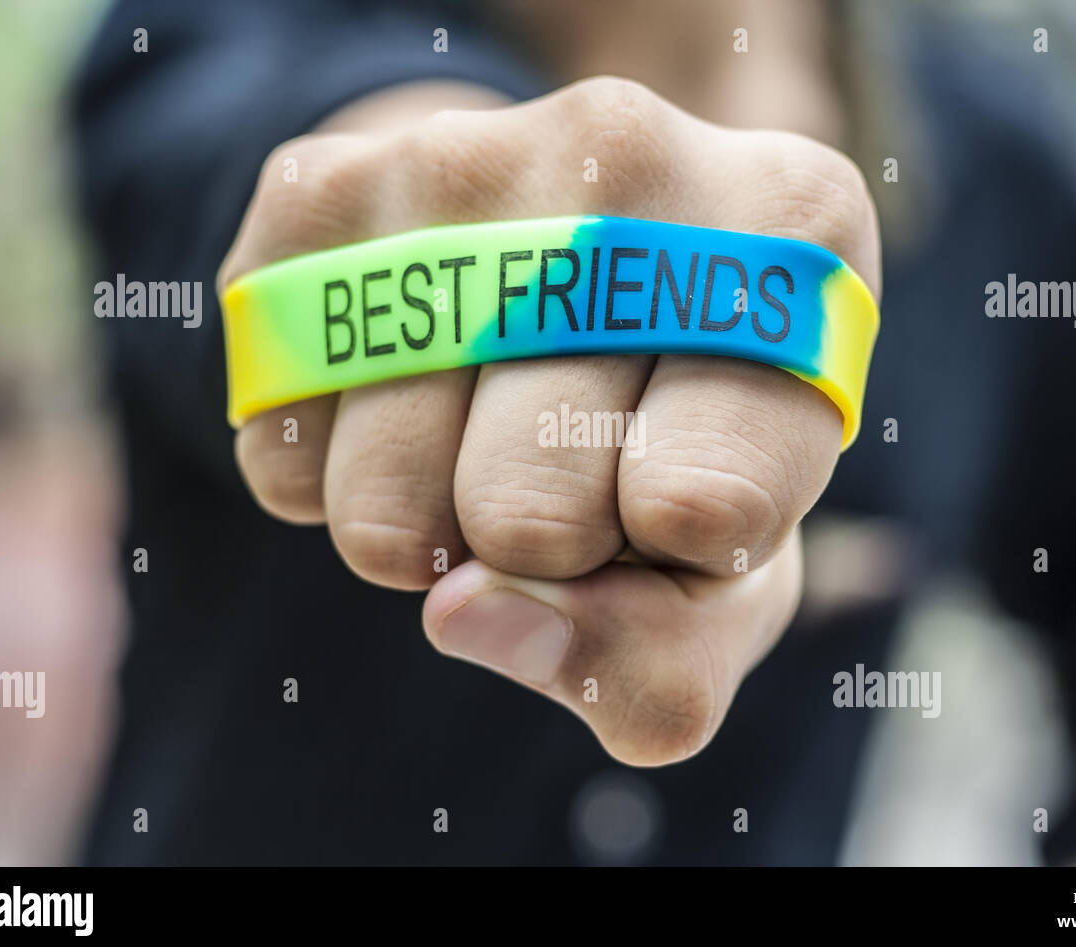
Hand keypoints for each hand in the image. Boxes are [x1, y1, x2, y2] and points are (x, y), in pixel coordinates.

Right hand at [219, 76, 879, 764]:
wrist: (570, 259)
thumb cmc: (681, 436)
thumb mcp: (730, 571)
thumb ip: (659, 661)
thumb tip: (462, 617)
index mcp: (795, 233)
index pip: (704, 509)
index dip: (674, 558)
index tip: (680, 495)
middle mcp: (628, 156)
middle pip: (532, 517)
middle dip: (550, 548)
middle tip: (580, 461)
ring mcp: (457, 157)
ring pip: (387, 508)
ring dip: (435, 527)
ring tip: (493, 429)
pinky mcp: (320, 188)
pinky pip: (280, 455)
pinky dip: (335, 477)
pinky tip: (408, 399)